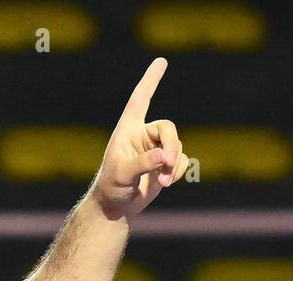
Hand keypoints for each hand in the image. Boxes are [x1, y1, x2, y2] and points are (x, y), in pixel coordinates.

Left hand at [91, 57, 187, 220]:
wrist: (116, 207)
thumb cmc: (111, 187)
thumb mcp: (122, 174)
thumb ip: (143, 163)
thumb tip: (164, 155)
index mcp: (128, 129)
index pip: (140, 99)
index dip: (150, 80)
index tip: (161, 61)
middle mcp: (143, 135)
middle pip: (168, 129)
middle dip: (172, 146)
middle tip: (167, 164)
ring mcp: (155, 149)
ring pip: (177, 146)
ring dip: (174, 164)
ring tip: (164, 182)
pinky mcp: (165, 163)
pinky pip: (181, 160)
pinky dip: (177, 171)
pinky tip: (167, 182)